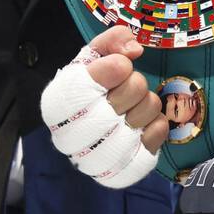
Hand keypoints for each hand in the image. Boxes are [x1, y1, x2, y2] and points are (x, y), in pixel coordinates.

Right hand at [40, 25, 167, 188]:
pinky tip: (144, 125)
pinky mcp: (121, 172)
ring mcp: (96, 159)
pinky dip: (156, 127)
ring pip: (143, 117)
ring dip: (146, 105)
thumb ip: (111, 41)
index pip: (89, 82)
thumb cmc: (91, 88)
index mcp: (57, 103)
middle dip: (134, 84)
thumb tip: (133, 50)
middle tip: (128, 87)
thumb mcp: (94, 57)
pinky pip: (154, 141)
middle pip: (126, 96)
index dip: (114, 67)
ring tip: (134, 106)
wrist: (88, 129)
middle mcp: (70, 136)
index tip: (119, 66)